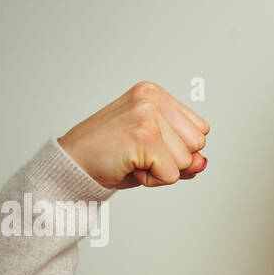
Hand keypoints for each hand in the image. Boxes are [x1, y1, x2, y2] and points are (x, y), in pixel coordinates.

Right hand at [57, 81, 209, 188]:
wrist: (71, 164)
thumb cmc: (108, 156)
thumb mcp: (153, 152)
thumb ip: (184, 155)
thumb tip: (202, 162)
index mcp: (154, 94)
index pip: (199, 130)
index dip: (177, 148)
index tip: (144, 146)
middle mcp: (151, 98)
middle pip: (198, 144)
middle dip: (172, 160)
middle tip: (137, 154)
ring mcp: (148, 115)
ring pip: (186, 161)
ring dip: (160, 170)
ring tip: (132, 159)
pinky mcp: (145, 136)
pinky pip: (171, 175)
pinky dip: (152, 180)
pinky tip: (129, 167)